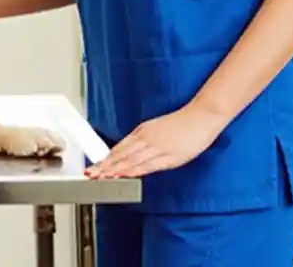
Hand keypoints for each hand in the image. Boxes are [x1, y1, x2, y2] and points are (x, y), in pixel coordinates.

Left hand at [85, 102, 230, 179]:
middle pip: (121, 155)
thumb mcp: (157, 128)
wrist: (201, 116)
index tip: (95, 166)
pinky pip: (148, 165)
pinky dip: (134, 170)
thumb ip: (143, 139)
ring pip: (131, 160)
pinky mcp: (169, 156)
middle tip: (90, 173)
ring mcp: (157, 148)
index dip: (106, 158)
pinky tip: (124, 174)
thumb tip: (130, 151)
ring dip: (115, 169)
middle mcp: (146, 139)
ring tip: (101, 177)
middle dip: (105, 165)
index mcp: (142, 132)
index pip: (120, 148)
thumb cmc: (182, 123)